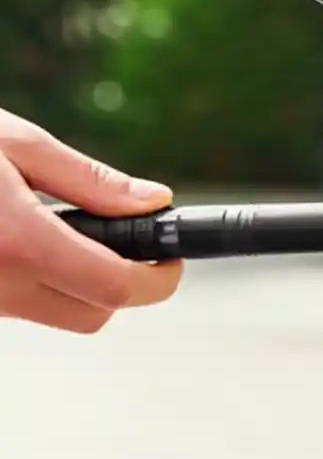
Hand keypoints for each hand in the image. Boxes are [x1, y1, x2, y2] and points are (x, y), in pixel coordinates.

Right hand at [0, 109, 182, 333]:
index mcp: (16, 242)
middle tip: (127, 240)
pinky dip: (31, 279)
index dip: (159, 278)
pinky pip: (13, 304)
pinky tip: (12, 234)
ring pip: (53, 313)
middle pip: (92, 314)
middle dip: (121, 283)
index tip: (171, 257)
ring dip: (72, 280)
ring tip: (50, 221)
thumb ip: (89, 181)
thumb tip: (153, 203)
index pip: (115, 288)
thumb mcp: (13, 144)